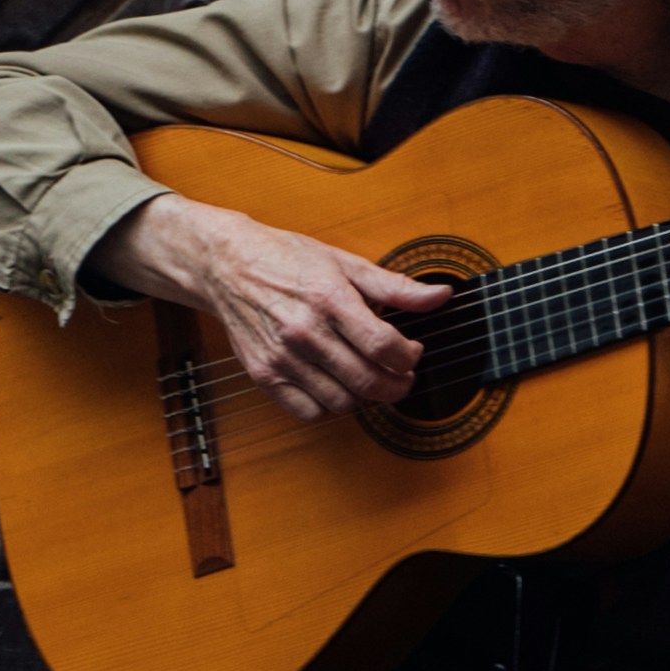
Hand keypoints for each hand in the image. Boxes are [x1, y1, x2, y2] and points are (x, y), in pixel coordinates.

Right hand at [99, 193, 441, 422]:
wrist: (228, 266)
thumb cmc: (288, 259)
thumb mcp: (345, 262)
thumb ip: (395, 286)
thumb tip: (441, 296)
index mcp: (329, 298)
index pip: (382, 345)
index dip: (408, 357)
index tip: (414, 353)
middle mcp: (305, 332)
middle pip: (366, 380)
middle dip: (397, 385)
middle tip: (404, 377)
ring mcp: (283, 358)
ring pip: (341, 402)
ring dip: (367, 399)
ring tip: (374, 381)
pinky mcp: (265, 377)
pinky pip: (309, 412)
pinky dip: (331, 408)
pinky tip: (339, 387)